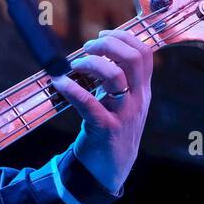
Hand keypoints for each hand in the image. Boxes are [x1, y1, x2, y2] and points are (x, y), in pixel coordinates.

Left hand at [50, 28, 153, 193]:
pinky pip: (89, 104)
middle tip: (87, 47)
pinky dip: (72, 89)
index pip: (144, 53)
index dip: (124, 37)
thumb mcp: (120, 102)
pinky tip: (59, 83)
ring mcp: (124, 114)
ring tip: (75, 65)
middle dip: (108, 45)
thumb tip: (96, 51)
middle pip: (133, 59)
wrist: (110, 169)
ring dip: (91, 63)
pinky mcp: (107, 129)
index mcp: (142, 91)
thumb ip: (115, 80)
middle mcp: (138, 100)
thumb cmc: (110, 129)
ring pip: (115, 76)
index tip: (103, 34)